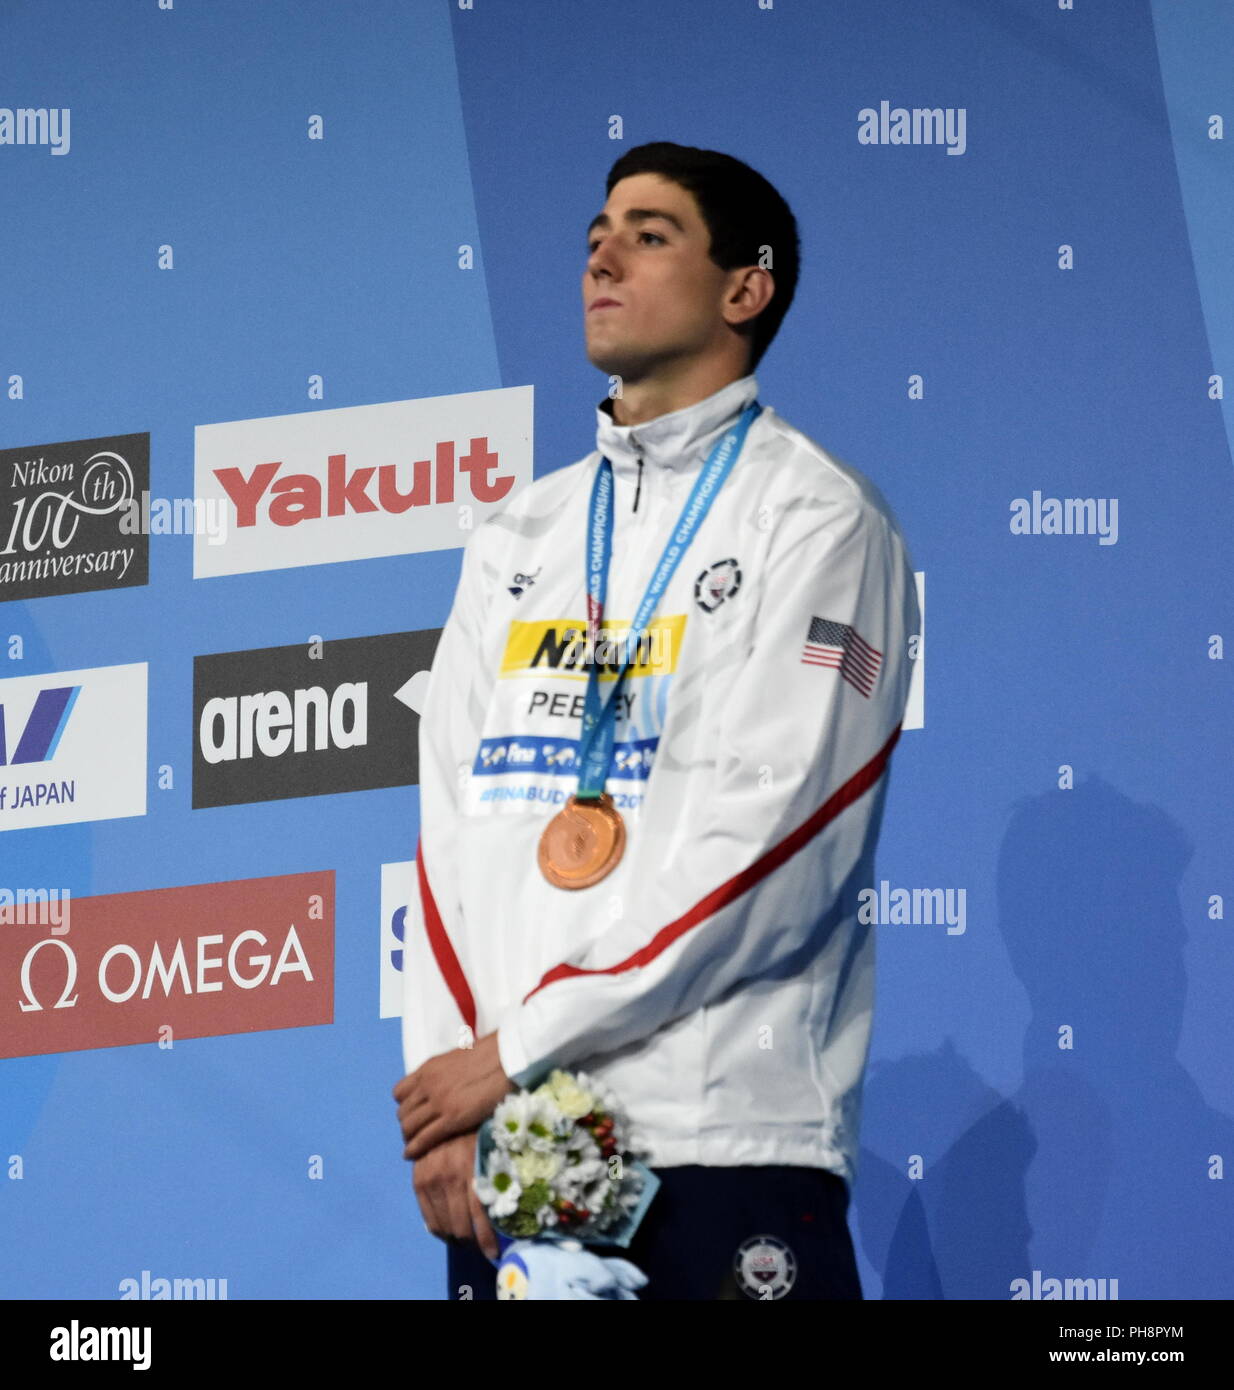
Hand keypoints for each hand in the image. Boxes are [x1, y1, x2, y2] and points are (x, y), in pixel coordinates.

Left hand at [392, 1032, 514, 1160]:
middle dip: (406, 1124)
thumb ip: (445, 1074)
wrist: (507, 1058)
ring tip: (414, 1145)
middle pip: (402, 1112)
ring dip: (409, 1137)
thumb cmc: (491, 1056)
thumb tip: (446, 1085)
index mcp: (428, 1069)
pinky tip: (411, 1155)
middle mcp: (427, 1085)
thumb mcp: (457, 1060)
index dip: (404, 1105)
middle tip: (415, 1134)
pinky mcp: (451, 1118)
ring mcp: (438, 1102)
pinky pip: (423, 1138)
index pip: (399, 1092)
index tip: (413, 1113)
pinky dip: (414, 1148)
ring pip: (408, 1126)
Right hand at [412, 1129, 499, 1260]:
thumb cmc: (480, 1128)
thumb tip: (505, 1212)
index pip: (481, 1217)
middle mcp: (452, 1177)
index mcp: (474, 1169)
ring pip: (444, 1226)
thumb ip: (495, 1179)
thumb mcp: (492, 1149)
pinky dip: (439, 1230)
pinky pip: (428, 1218)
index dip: (487, 1241)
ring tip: (467, 1240)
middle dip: (473, 1242)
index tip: (493, 1254)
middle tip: (480, 1246)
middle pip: (462, 1226)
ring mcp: (433, 1180)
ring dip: (457, 1239)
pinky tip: (449, 1233)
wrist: (450, 1107)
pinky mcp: (420, 1181)